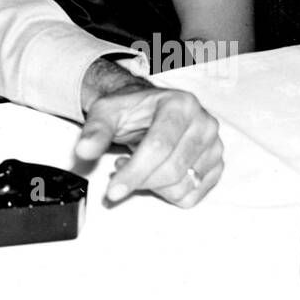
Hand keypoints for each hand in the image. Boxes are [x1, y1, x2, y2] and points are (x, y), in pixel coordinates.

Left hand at [74, 85, 222, 207]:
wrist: (150, 109)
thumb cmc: (131, 110)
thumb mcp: (107, 112)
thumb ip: (95, 130)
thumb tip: (84, 150)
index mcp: (180, 103)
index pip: (159, 146)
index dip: (134, 172)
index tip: (113, 190)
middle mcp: (204, 123)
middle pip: (172, 169)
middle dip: (140, 180)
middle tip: (119, 170)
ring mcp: (214, 146)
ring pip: (182, 186)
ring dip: (152, 186)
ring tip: (136, 165)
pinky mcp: (216, 166)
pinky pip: (191, 196)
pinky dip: (167, 194)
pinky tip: (154, 174)